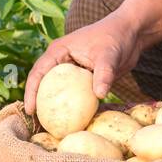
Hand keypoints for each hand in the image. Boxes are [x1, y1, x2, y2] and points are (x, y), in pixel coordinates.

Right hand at [23, 11, 143, 115]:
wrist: (132, 34)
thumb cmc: (116, 37)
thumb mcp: (108, 55)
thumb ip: (103, 74)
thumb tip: (99, 95)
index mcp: (59, 51)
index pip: (38, 73)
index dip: (31, 92)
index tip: (30, 111)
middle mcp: (61, 61)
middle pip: (43, 84)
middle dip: (38, 103)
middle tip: (37, 125)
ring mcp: (72, 70)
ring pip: (58, 91)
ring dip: (54, 106)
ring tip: (51, 127)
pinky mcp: (84, 78)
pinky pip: (74, 94)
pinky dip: (71, 106)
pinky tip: (73, 121)